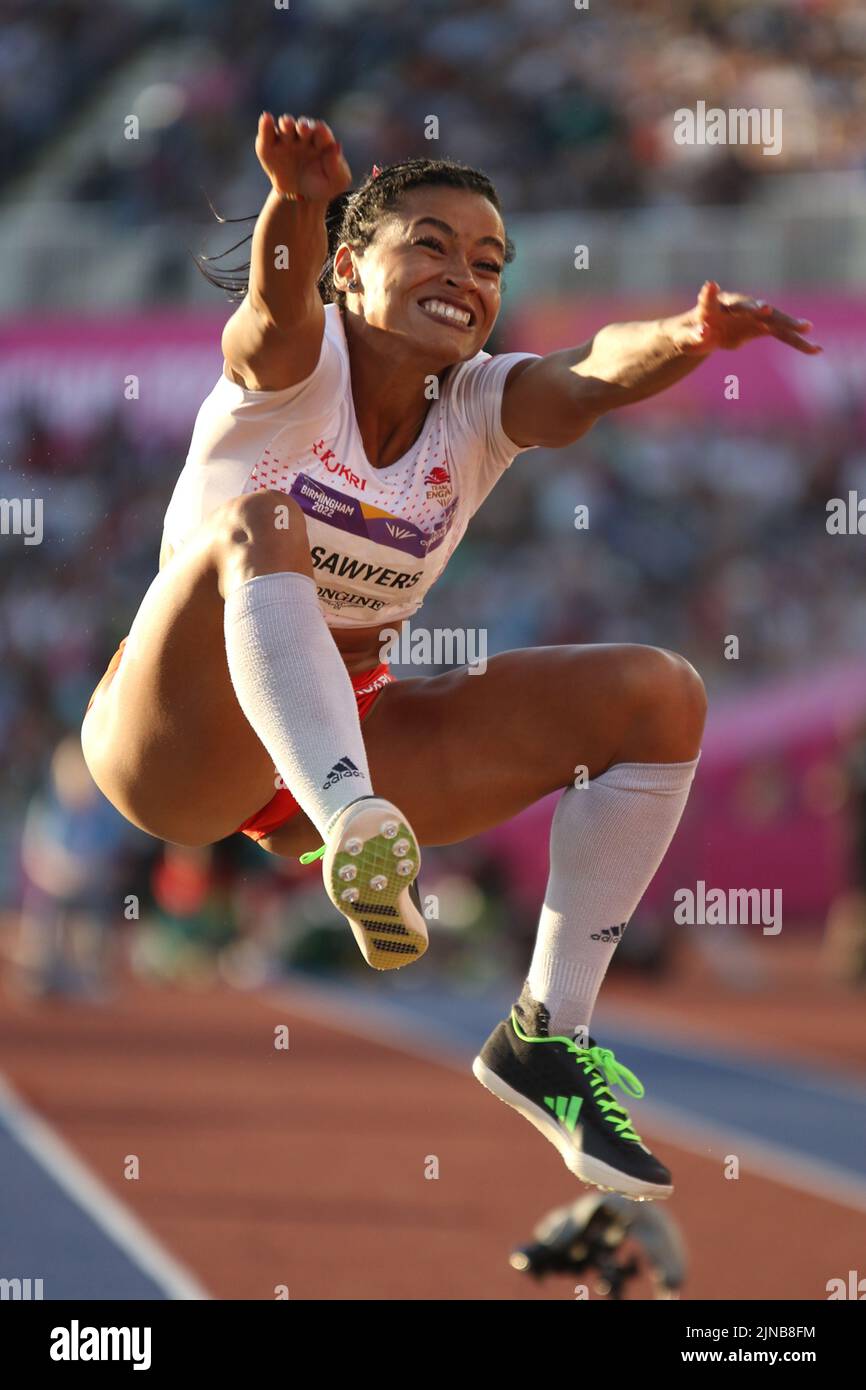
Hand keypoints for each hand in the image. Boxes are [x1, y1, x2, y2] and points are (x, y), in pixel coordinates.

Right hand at [256, 112, 351, 201]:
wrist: (301, 199)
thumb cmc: (323, 187)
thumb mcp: (337, 181)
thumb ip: (337, 165)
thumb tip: (336, 146)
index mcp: (322, 142)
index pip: (322, 132)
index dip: (320, 130)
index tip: (320, 130)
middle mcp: (303, 137)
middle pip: (303, 126)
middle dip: (303, 126)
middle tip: (303, 128)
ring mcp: (286, 141)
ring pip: (286, 127)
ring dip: (286, 123)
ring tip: (286, 124)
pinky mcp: (269, 148)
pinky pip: (266, 136)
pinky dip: (265, 127)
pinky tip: (267, 119)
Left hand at [674, 280, 821, 354]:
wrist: (700, 333)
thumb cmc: (688, 334)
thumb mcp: (684, 338)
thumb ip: (693, 336)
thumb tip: (703, 334)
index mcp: (718, 304)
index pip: (727, 302)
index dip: (735, 303)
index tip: (742, 299)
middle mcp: (740, 306)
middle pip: (756, 309)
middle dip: (765, 311)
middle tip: (771, 311)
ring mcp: (754, 316)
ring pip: (775, 321)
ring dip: (790, 327)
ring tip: (808, 330)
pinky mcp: (762, 328)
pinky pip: (782, 335)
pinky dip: (796, 342)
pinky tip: (815, 350)